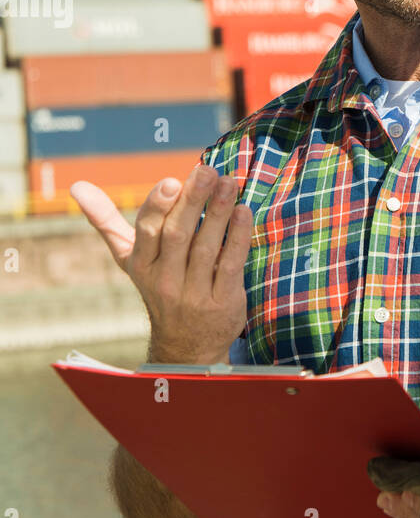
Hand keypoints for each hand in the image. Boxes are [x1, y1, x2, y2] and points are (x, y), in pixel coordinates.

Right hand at [70, 162, 253, 363]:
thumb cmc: (159, 286)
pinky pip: (230, 265)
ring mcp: (194, 293)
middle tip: (206, 171)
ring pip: (206, 247)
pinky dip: (238, 237)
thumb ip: (107, 221)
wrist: (186, 347)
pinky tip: (243, 211)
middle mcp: (165, 280)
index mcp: (142, 265)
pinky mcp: (223, 302)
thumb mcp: (130, 259)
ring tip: (228, 182)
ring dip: (218, 212)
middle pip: (178, 235)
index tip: (171, 181)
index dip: (158, 207)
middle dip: (192, 201)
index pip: (146, 233)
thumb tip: (77, 186)